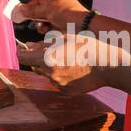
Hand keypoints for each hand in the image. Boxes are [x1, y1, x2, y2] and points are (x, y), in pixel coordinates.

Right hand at [14, 0, 86, 32]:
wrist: (82, 26)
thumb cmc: (69, 13)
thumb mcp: (48, 10)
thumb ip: (33, 10)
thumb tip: (22, 10)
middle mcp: (56, 1)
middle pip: (39, 3)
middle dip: (31, 10)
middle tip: (23, 14)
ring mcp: (58, 12)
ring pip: (42, 15)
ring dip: (38, 20)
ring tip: (39, 24)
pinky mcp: (59, 22)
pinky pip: (47, 23)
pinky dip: (44, 27)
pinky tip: (45, 29)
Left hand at [16, 32, 130, 94]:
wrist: (108, 66)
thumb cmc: (88, 48)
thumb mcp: (64, 38)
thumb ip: (44, 43)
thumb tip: (28, 46)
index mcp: (48, 59)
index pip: (23, 57)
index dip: (22, 52)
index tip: (23, 49)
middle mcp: (50, 74)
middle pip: (35, 66)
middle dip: (39, 58)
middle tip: (53, 51)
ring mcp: (58, 85)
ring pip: (46, 74)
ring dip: (50, 67)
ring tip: (68, 59)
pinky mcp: (66, 91)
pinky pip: (57, 82)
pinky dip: (60, 75)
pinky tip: (73, 69)